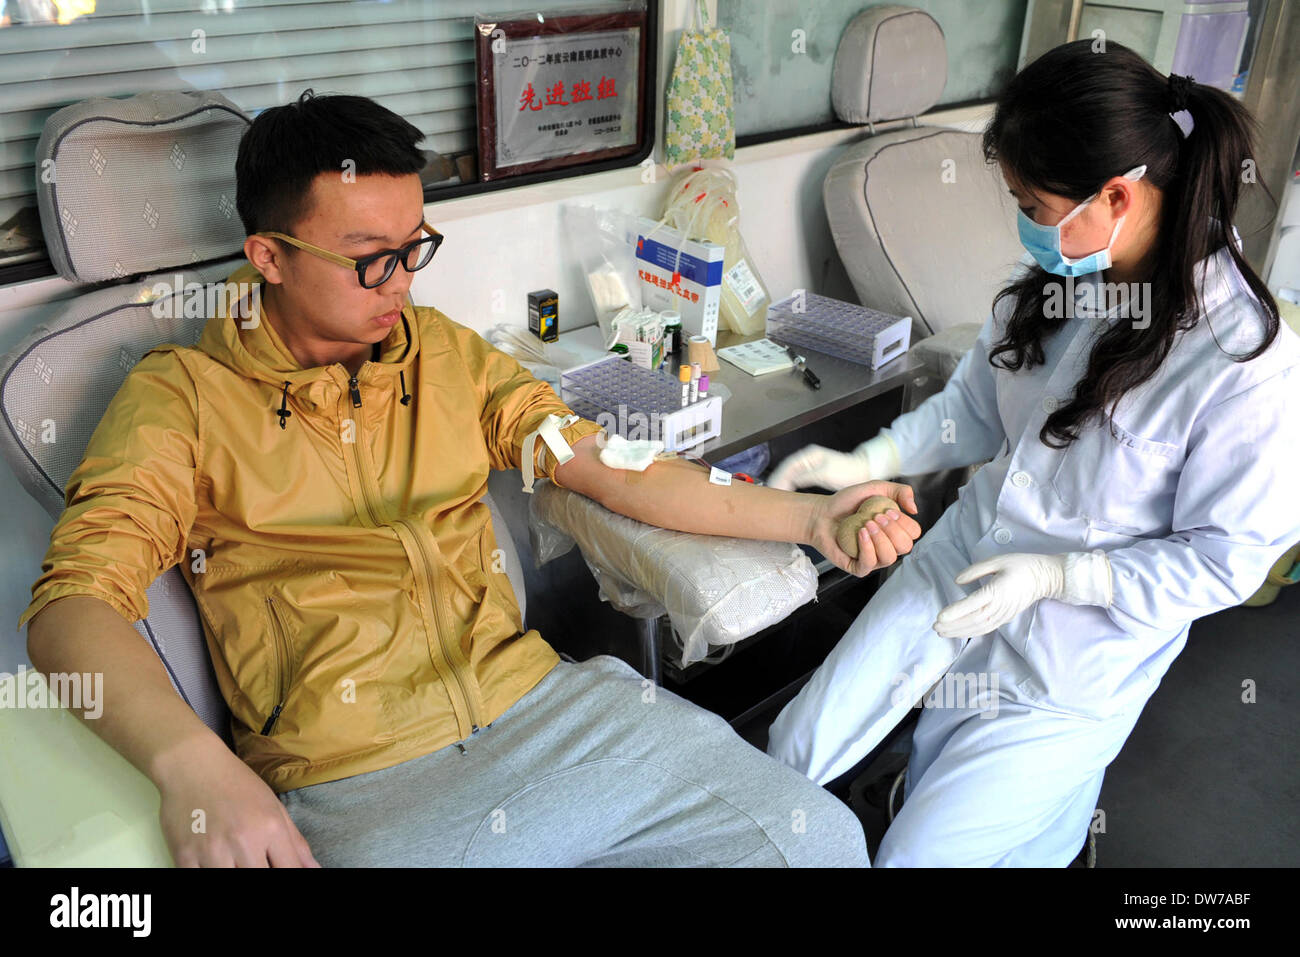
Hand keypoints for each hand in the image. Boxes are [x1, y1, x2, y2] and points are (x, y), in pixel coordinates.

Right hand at [156, 738, 320, 866]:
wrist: (192, 765)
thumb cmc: (238, 784)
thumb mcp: (274, 807)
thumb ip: (295, 842)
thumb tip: (314, 869)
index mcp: (270, 828)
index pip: (290, 871)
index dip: (292, 878)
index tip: (283, 872)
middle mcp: (243, 841)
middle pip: (260, 879)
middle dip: (262, 876)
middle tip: (255, 863)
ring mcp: (212, 850)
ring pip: (228, 882)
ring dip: (234, 874)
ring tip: (236, 861)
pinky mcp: (184, 855)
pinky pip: (198, 880)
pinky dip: (207, 874)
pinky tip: (214, 863)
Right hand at [768, 434, 899, 491]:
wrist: (862, 471)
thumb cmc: (847, 471)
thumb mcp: (825, 473)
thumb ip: (806, 476)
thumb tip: (790, 481)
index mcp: (808, 455)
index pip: (786, 466)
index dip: (778, 478)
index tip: (772, 489)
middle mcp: (806, 458)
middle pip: (785, 470)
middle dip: (777, 482)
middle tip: (771, 495)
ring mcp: (809, 466)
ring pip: (789, 476)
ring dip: (782, 485)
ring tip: (776, 497)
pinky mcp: (813, 474)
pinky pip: (795, 480)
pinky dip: (789, 487)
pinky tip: (787, 496)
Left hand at [808, 481, 921, 575]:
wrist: (821, 513)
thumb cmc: (847, 503)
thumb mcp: (876, 488)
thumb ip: (900, 491)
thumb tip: (915, 510)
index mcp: (895, 530)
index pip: (913, 533)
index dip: (904, 522)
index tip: (888, 511)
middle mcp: (887, 546)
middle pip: (905, 547)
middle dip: (893, 530)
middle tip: (876, 517)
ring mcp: (874, 559)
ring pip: (890, 557)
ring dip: (880, 539)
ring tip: (866, 525)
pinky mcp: (858, 567)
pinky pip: (870, 563)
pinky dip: (867, 547)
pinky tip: (860, 533)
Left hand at [932, 553, 1065, 638]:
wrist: (1044, 577)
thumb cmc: (1020, 565)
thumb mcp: (997, 560)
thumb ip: (976, 570)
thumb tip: (957, 581)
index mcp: (997, 590)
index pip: (973, 604)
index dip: (956, 611)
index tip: (940, 616)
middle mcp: (1000, 606)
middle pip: (973, 620)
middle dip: (952, 625)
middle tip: (935, 626)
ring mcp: (1003, 614)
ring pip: (979, 627)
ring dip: (959, 632)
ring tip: (942, 632)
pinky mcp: (1005, 618)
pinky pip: (986, 629)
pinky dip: (971, 633)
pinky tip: (959, 633)